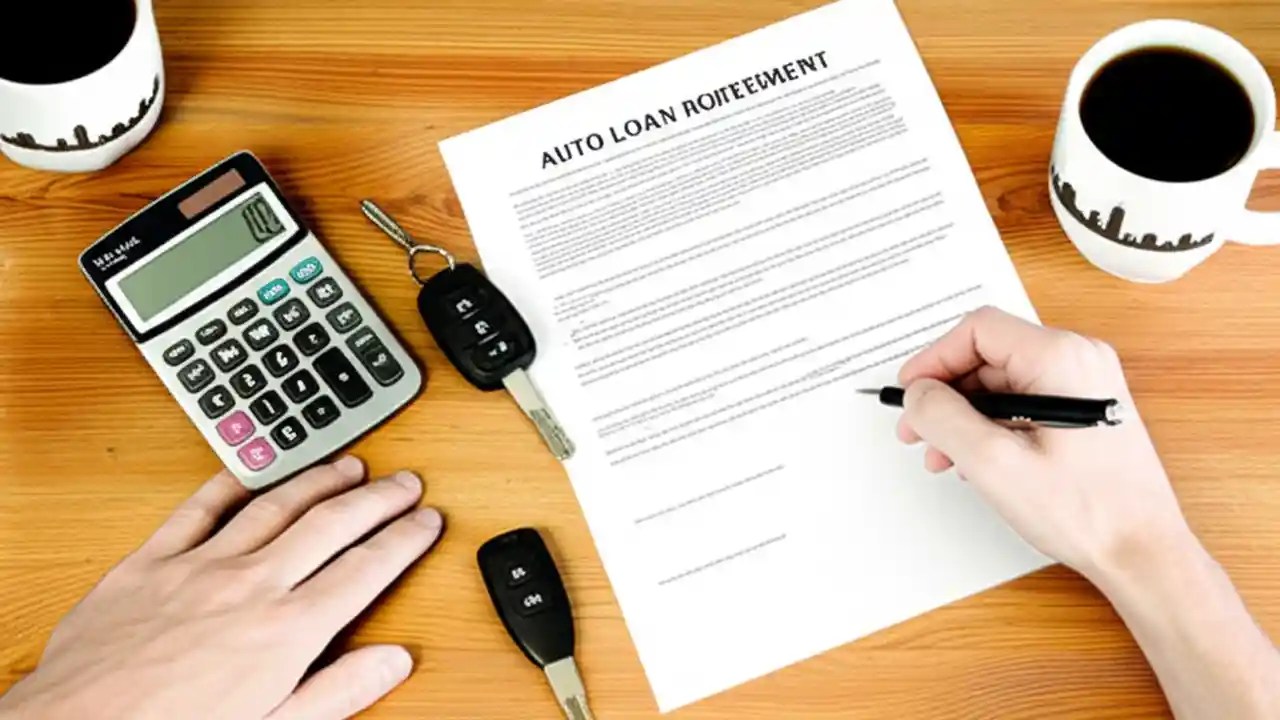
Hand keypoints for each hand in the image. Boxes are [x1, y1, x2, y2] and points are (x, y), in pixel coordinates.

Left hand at [0, 457, 443, 719]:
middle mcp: (249, 587)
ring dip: (317, 481)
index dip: (404, 539)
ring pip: (273, 507)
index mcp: (286, 632)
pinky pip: (195, 511)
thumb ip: (337, 693)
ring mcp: (198, 569)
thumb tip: (393, 660)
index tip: (426, 520)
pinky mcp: (148, 565)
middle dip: (376, 499)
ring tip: (348, 464)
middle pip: (330, 525)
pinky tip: (250, 473)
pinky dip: (228, 485)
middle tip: (404, 481)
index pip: (366, 569)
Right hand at [895, 306, 1190, 578]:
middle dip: (945, 394)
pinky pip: (1022, 401)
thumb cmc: (1089, 512)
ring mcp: (1085, 384)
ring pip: (1001, 382)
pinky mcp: (1084, 409)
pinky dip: (991, 425)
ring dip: (964, 415)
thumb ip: (943, 417)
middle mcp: (1078, 360)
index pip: (978, 331)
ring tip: (944, 456)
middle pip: (987, 356)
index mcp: (1061, 358)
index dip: (934, 360)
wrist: (1141, 551)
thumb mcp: (993, 462)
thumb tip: (918, 394)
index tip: (910, 393)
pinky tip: (976, 461)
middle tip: (918, 431)